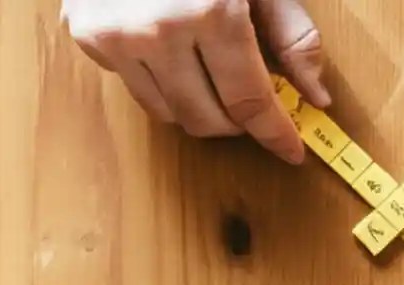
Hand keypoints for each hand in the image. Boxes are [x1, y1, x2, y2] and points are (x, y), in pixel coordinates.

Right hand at [63, 0, 328, 163]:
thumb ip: (292, 36)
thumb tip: (316, 95)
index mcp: (212, 10)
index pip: (249, 100)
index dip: (275, 133)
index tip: (291, 152)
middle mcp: (160, 31)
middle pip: (207, 120)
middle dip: (236, 122)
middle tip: (249, 101)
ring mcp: (117, 37)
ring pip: (169, 114)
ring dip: (197, 105)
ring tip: (208, 68)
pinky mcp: (87, 37)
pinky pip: (135, 87)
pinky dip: (160, 79)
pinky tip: (169, 45)